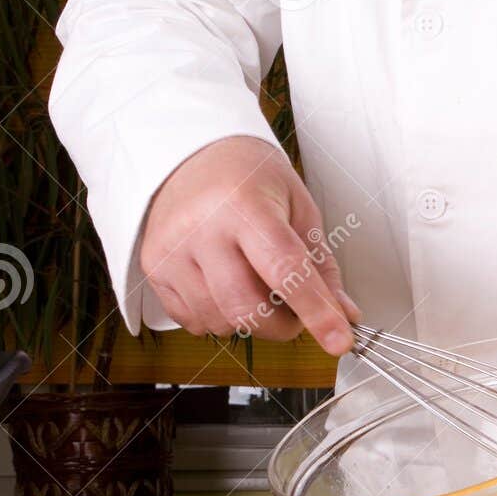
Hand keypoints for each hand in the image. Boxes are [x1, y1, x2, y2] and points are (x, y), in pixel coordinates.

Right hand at [137, 136, 358, 353]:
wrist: (192, 155)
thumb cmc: (249, 178)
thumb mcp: (298, 207)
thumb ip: (321, 264)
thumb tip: (343, 314)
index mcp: (244, 204)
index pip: (284, 269)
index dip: (316, 310)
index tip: (339, 340)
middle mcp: (201, 227)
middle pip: (246, 308)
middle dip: (283, 326)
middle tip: (296, 312)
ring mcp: (171, 250)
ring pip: (219, 321)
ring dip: (250, 322)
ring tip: (257, 289)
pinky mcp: (153, 269)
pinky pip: (193, 322)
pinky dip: (219, 318)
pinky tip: (225, 288)